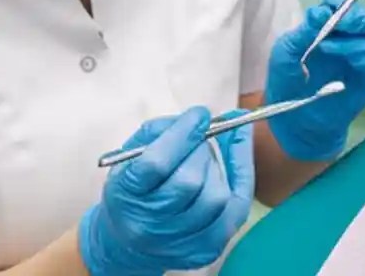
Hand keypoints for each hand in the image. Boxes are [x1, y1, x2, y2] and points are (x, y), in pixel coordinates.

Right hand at [79, 107, 254, 275]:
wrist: (129, 241)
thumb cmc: (133, 187)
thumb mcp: (132, 153)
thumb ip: (163, 130)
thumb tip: (203, 118)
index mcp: (125, 194)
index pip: (157, 163)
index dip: (183, 134)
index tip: (199, 115)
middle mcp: (150, 225)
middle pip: (189, 181)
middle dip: (201, 150)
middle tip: (200, 137)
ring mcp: (180, 242)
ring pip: (216, 197)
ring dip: (218, 168)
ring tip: (206, 159)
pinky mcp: (205, 250)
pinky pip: (236, 209)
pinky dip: (239, 179)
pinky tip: (234, 160)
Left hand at [264, 0, 364, 160]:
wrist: (294, 121)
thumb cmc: (287, 82)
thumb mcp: (285, 55)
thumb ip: (302, 33)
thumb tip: (319, 12)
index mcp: (327, 26)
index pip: (341, 1)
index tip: (328, 6)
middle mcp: (349, 38)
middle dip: (356, 16)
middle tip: (339, 24)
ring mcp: (362, 57)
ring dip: (354, 39)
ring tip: (329, 48)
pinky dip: (363, 56)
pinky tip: (345, 62)